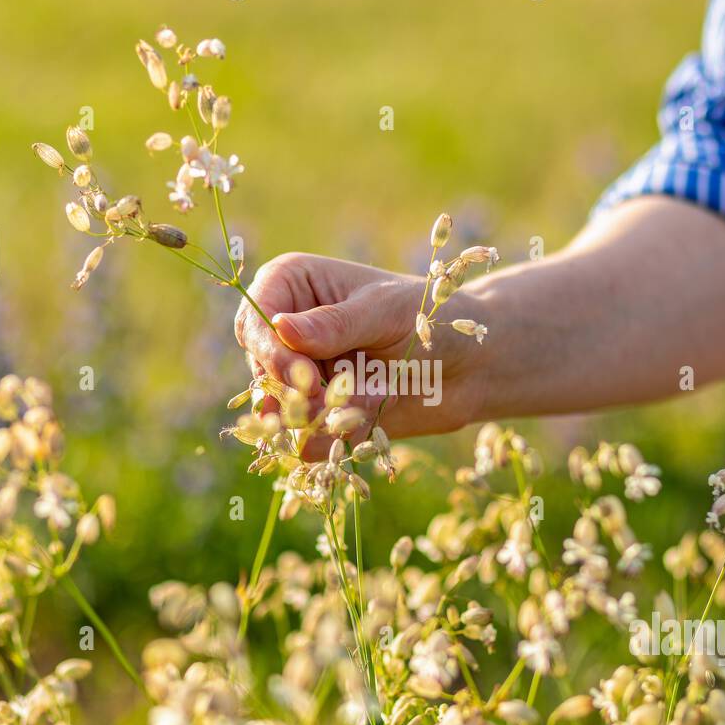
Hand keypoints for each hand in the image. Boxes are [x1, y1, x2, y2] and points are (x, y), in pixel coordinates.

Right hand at [233, 252, 491, 445]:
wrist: (469, 364)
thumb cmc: (429, 316)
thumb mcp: (385, 312)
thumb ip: (335, 325)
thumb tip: (280, 328)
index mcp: (291, 284)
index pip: (254, 321)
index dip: (270, 352)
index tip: (303, 377)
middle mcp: (287, 330)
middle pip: (261, 370)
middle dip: (299, 391)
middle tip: (341, 397)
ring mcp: (300, 375)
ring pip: (281, 410)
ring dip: (323, 415)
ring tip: (375, 397)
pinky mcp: (317, 414)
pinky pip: (306, 439)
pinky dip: (336, 436)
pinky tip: (374, 414)